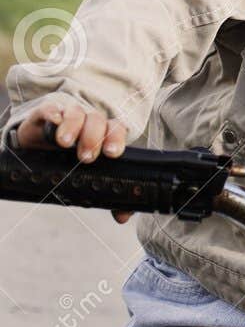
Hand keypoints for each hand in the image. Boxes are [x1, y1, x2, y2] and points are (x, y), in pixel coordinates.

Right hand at [10, 100, 133, 223]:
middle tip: (86, 157)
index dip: (117, 139)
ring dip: (73, 127)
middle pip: (98, 122)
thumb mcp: (87, 176)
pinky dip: (53, 114)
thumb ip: (107, 194)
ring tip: (65, 144)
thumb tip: (123, 216)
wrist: (39, 148)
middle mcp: (89, 123)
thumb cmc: (70, 161)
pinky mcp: (46, 115)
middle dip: (94, 138)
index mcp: (104, 134)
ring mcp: (68, 116)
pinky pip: (51, 110)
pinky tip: (53, 123)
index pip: (116, 130)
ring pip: (77, 114)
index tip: (113, 154)